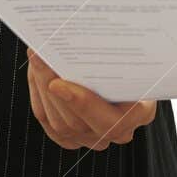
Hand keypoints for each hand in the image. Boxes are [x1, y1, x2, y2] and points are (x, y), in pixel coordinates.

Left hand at [26, 48, 157, 151]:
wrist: (132, 68)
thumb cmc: (137, 58)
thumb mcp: (136, 54)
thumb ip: (117, 54)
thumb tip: (86, 38)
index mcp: (141, 113)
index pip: (110, 122)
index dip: (83, 105)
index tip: (58, 84)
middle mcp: (118, 131)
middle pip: (76, 122)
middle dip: (51, 86)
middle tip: (39, 55)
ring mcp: (94, 138)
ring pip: (58, 123)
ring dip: (42, 87)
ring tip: (36, 56)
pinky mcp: (71, 138)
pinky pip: (48, 120)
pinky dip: (39, 94)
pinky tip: (36, 71)